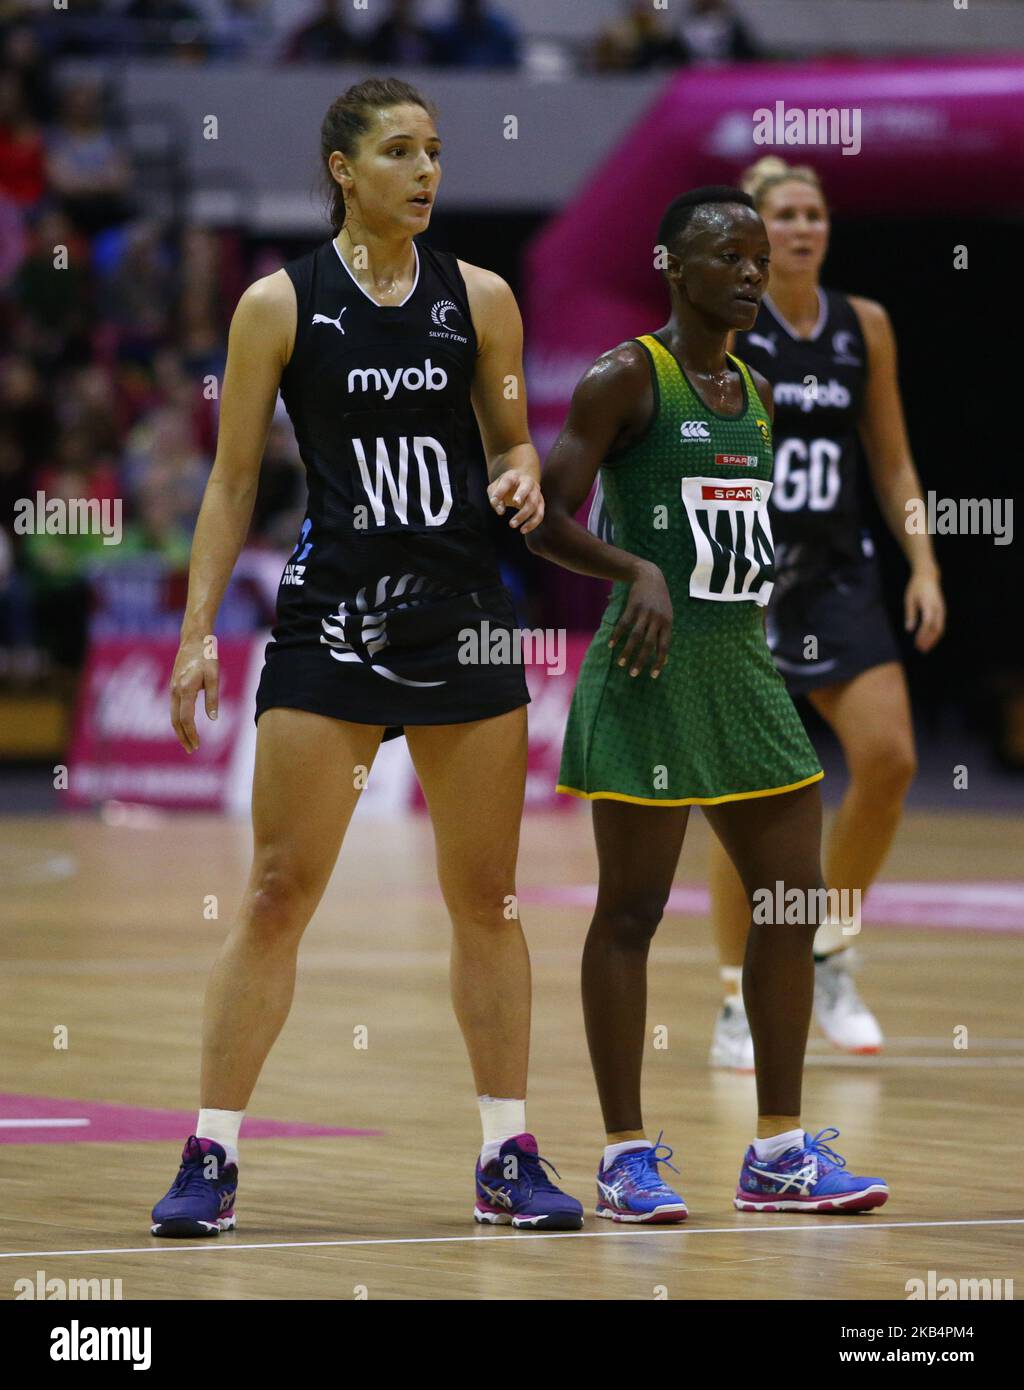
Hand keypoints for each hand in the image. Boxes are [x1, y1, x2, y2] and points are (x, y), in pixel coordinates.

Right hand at [170, 636, 218, 752]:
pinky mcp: (173, 687)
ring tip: (189, 743)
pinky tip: (186, 727)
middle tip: (191, 750)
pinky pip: (173, 709)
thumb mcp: (214, 676)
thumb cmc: (207, 657)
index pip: (185, 719)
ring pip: (172, 716)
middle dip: (182, 737)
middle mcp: (174, 691)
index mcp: (185, 689)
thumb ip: (212, 698)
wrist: (193, 640)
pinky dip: (178, 721)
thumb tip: (213, 718)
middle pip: (175, 721)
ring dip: (179, 731)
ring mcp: (172, 689)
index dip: (191, 734)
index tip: (197, 745)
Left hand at [487, 470, 543, 533]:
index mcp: (514, 476)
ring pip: (534, 503)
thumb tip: (500, 511)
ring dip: (524, 515)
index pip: (507, 481)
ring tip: (512, 524)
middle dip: (521, 495)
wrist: (521, 482)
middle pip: (527, 488)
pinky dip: (532, 523)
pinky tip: (522, 530)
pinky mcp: (541, 503)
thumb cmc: (505, 487)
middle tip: (514, 503)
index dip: (501, 490)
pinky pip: (539, 514)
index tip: (493, 501)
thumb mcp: (494, 488)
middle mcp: (528, 482)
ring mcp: (536, 492)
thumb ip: (494, 497)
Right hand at [608, 560, 671, 677]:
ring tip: (621, 663)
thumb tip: (665, 659)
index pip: (664, 647)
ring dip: (627, 651)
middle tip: (633, 674)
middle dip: (641, 660)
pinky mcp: (633, 606)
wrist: (650, 575)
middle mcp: (657, 619)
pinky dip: (617, 635)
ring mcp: (645, 612)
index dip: (659, 661)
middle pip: (649, 644)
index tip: (652, 675)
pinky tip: (611, 644)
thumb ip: (664, 635)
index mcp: (667, 623)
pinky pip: (624, 624)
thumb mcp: (666, 616)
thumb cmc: (659, 601)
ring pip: (635, 636)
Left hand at [904, 568, 944, 652]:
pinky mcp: (942, 611)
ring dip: (933, 639)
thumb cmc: (916, 587)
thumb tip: (909, 629)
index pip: (927, 623)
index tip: (917, 643)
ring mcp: (942, 609)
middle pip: (936, 628)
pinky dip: (935, 634)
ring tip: (924, 649)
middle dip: (929, 640)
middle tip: (921, 650)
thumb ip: (910, 614)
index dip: (923, 634)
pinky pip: (940, 625)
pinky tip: (928, 640)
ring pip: (940, 628)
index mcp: (929, 604)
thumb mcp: (909, 599)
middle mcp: (938, 608)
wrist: (928, 576)